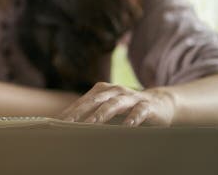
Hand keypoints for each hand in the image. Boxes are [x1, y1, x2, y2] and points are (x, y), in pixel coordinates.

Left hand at [58, 81, 174, 126]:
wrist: (159, 103)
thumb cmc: (127, 109)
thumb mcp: (109, 109)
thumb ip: (92, 115)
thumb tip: (69, 126)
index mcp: (102, 91)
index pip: (83, 102)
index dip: (70, 112)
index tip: (57, 122)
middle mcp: (115, 91)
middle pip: (95, 101)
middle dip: (80, 112)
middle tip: (68, 123)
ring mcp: (131, 97)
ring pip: (115, 104)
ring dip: (102, 113)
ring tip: (92, 123)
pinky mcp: (147, 106)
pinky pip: (139, 111)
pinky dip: (133, 118)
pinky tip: (127, 126)